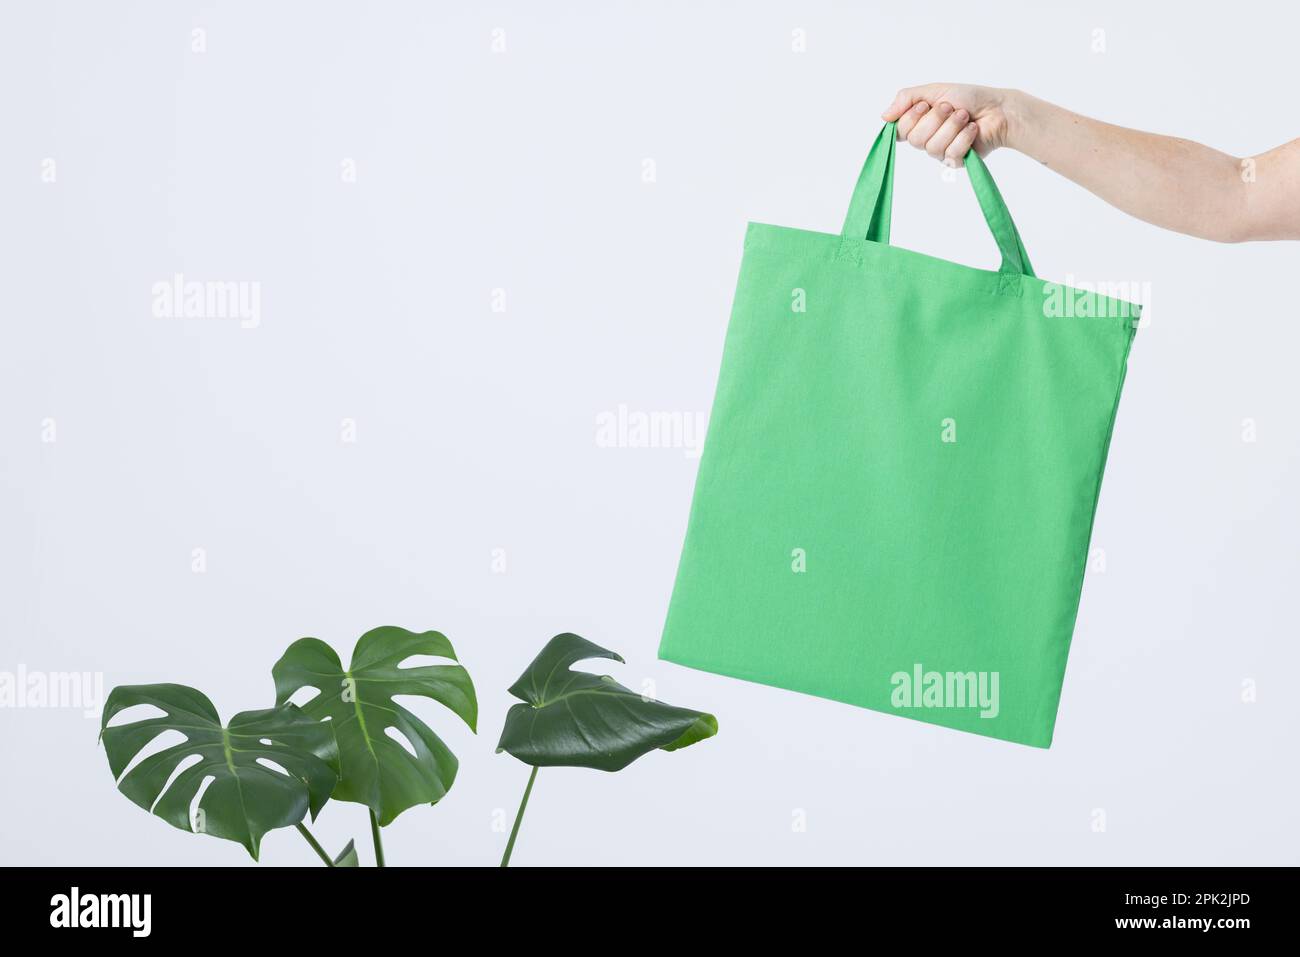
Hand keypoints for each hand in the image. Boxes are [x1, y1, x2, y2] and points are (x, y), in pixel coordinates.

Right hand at [881, 84, 1016, 166]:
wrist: (997, 108)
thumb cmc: (968, 97)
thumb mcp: (934, 90)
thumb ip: (906, 99)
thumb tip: (884, 116)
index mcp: (918, 123)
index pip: (899, 130)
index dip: (911, 118)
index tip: (925, 105)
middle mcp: (926, 140)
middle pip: (916, 139)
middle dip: (936, 119)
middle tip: (951, 107)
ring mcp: (940, 153)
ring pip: (933, 147)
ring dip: (952, 126)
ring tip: (965, 116)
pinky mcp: (955, 162)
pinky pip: (951, 154)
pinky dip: (964, 137)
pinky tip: (973, 129)